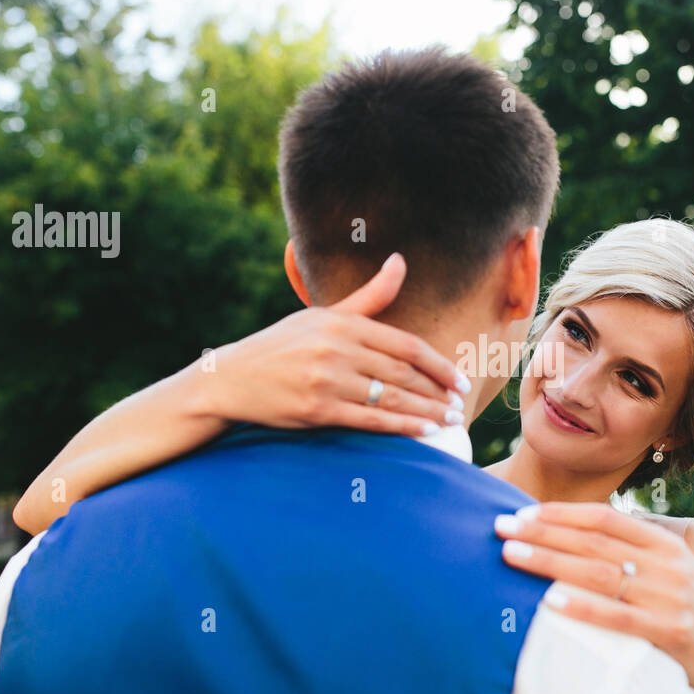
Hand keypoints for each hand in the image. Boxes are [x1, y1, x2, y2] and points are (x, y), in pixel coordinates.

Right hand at [189, 253, 470, 435]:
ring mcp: (326, 380)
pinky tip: (422, 433)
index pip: (405, 344)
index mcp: (343, 324)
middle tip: (461, 404)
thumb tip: (400, 261)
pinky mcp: (316, 410)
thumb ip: (369, 296)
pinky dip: (400, 427)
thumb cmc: (283, 346)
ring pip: (391, 398)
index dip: (438, 363)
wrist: (232, 379)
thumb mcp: (324, 315)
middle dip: (437, 390)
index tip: (460, 378)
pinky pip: (369, 421)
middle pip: (403, 372)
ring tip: (449, 421)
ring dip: (426, 411)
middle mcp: (337, 349)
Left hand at [495, 502, 693, 693]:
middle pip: (594, 542)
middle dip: (543, 533)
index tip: (522, 512)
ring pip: (599, 573)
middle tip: (501, 527)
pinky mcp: (671, 631)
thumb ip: (633, 550)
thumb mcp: (668, 570)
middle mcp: (668, 564)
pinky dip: (582, 607)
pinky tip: (549, 600)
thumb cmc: (685, 611)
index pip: (605, 518)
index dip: (561, 513)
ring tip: (511, 555)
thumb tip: (577, 531)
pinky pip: (618, 616)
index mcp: (666, 543)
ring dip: (550, 561)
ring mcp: (670, 597)